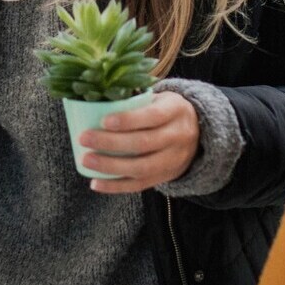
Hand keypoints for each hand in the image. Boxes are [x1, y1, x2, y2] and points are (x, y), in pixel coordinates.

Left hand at [79, 90, 199, 193]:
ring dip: (110, 166)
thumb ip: (136, 100)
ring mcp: (173, 160)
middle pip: (143, 143)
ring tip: (86, 160)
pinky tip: (95, 183)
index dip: (128, 120)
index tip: (103, 120)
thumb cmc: (167, 111)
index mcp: (176, 111)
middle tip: (84, 138)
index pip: (152, 116)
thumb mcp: (160, 98)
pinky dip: (116, 186)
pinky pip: (139, 185)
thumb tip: (97, 99)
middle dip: (111, 143)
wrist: (200, 134)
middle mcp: (177, 137)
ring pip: (141, 167)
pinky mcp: (165, 177)